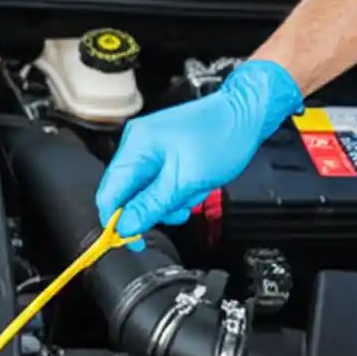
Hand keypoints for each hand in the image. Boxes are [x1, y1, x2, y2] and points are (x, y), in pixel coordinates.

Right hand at [96, 60, 302, 245]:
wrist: (247, 113)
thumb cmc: (222, 138)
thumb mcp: (185, 181)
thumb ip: (151, 206)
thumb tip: (125, 227)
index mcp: (135, 146)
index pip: (109, 193)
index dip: (116, 221)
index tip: (131, 242)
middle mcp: (136, 143)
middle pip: (126, 193)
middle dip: (151, 209)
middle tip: (175, 213)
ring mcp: (149, 144)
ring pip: (144, 189)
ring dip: (166, 201)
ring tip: (191, 195)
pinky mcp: (163, 148)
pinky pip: (158, 179)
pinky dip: (174, 189)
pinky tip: (191, 186)